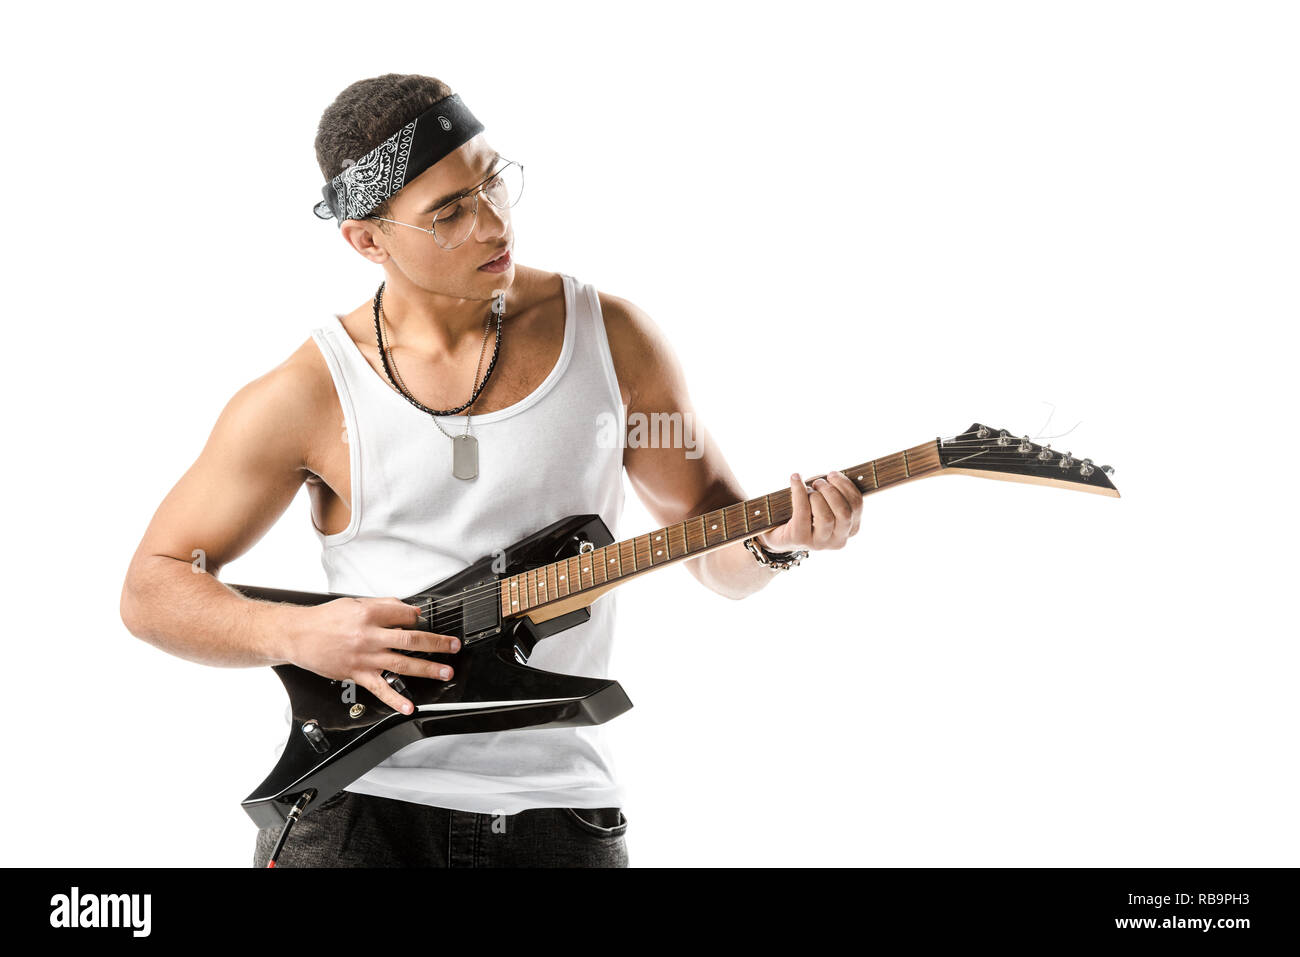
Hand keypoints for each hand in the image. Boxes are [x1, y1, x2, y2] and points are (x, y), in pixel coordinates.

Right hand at [286, 596, 459, 714]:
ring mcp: (365, 657)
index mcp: (370, 614)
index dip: (418, 616)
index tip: (424, 619)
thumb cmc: (324, 619)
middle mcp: (369, 636)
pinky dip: (396, 699)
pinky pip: (380, 689)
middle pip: (411, 639)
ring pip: (403, 663)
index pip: (405, 614)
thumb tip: (408, 609)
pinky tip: (409, 706)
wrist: (298, 635)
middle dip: (437, 643)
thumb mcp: (354, 602)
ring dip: (427, 668)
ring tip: (445, 671)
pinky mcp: (357, 674)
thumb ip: (383, 605)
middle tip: (453, 646)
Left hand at [757, 471, 862, 552]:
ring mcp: (819, 543)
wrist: (779, 532)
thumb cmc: (807, 511)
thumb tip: (835, 475)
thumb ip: (836, 491)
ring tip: (808, 489)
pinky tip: (795, 479)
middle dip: (831, 491)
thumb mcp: (826, 501)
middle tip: (818, 482)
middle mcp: (838, 540)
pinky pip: (802, 512)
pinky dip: (799, 490)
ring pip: (825, 516)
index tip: (832, 475)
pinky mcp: (799, 539)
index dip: (846, 485)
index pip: (857, 505)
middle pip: (844, 512)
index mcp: (850, 529)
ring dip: (816, 495)